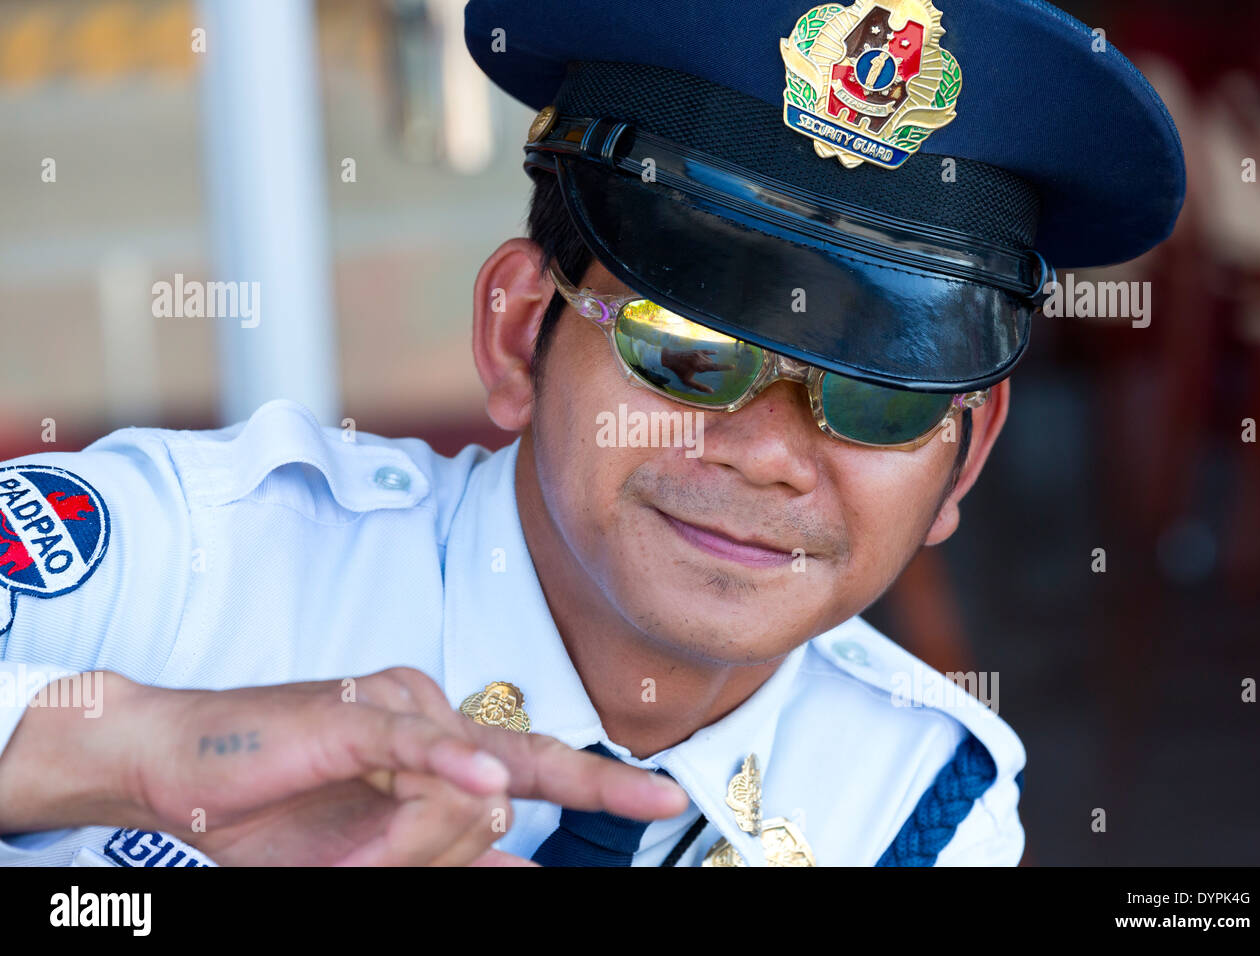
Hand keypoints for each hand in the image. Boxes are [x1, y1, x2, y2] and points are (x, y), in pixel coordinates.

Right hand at [95, 668, 685, 864]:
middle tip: (355, 864)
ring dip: (399, 851)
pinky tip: (484, 779)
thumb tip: (526, 866)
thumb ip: (454, 853)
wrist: (177, 769)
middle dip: (435, 857)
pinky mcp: (357, 714)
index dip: (604, 783)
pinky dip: (451, 766)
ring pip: (456, 797)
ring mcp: (400, 707)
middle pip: (492, 805)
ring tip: (335, 850)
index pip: (538, 762)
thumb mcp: (374, 852)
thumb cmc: (270, 811)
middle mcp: (435, 711)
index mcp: (443, 740)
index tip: (665, 800)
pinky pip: (421, 745)